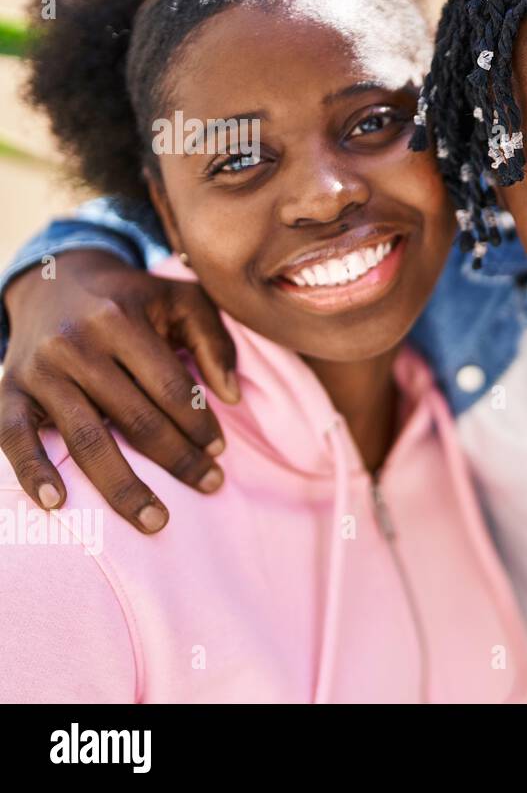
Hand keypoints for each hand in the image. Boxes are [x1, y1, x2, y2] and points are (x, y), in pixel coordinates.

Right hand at [0, 250, 238, 531]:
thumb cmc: (131, 299)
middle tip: (210, 485)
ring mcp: (38, 370)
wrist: (55, 279)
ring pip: (86, 439)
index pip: (168, 386)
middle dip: (177, 459)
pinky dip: (32, 472)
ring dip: (123, 486)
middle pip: (134, 418)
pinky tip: (56, 503)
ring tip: (156, 521)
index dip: (198, 423)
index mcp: (119, 320)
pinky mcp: (7, 390)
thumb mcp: (181, 301)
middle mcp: (74, 345)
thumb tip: (231, 398)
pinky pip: (14, 437)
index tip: (221, 451)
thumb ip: (214, 342)